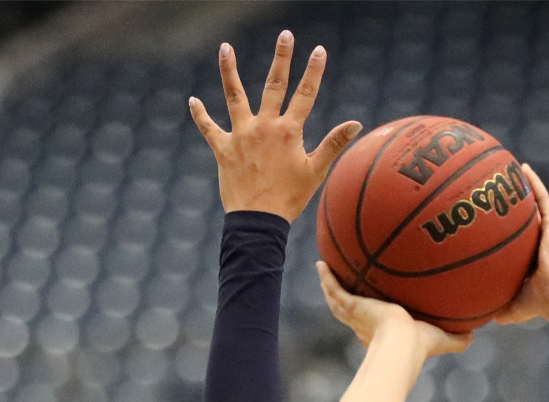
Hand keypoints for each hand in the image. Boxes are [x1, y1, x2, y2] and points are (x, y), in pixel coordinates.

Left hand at [190, 32, 361, 219]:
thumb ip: (333, 143)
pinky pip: (208, 128)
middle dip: (281, 58)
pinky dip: (200, 114)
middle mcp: (264, 127)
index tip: (318, 50)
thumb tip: (355, 124)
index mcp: (288, 132)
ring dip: (228, 71)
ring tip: (225, 48)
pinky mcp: (223, 148)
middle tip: (285, 35)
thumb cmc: (290, 199)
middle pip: (274, 85)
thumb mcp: (316, 171)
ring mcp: (241, 136)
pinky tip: (193, 100)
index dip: (313, 71)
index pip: (305, 94)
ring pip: (234, 96)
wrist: (258, 220)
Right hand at [317, 262, 471, 357]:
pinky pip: (334, 289)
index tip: (372, 308)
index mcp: (381, 333)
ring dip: (329, 285)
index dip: (369, 316)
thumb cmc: (420, 347)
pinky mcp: (351, 307)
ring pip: (337, 298)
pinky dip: (326, 277)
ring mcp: (355, 316)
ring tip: (323, 270)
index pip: (372, 323)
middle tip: (340, 284)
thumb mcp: (442, 339)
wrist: (401, 346)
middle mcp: (364, 325)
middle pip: (350, 308)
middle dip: (344, 298)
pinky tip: (320, 263)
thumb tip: (475, 337)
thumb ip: (457, 338)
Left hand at [491, 164, 548, 325]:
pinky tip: (523, 168)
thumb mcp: (510, 305)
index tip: (492, 216)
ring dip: (524, 185)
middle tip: (497, 185)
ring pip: (534, 202)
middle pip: (524, 215)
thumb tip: (477, 319)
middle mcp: (539, 240)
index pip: (516, 237)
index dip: (506, 226)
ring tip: (510, 168)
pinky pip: (542, 197)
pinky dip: (533, 182)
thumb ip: (495, 307)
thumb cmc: (537, 304)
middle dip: (513, 200)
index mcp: (531, 256)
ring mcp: (547, 230)